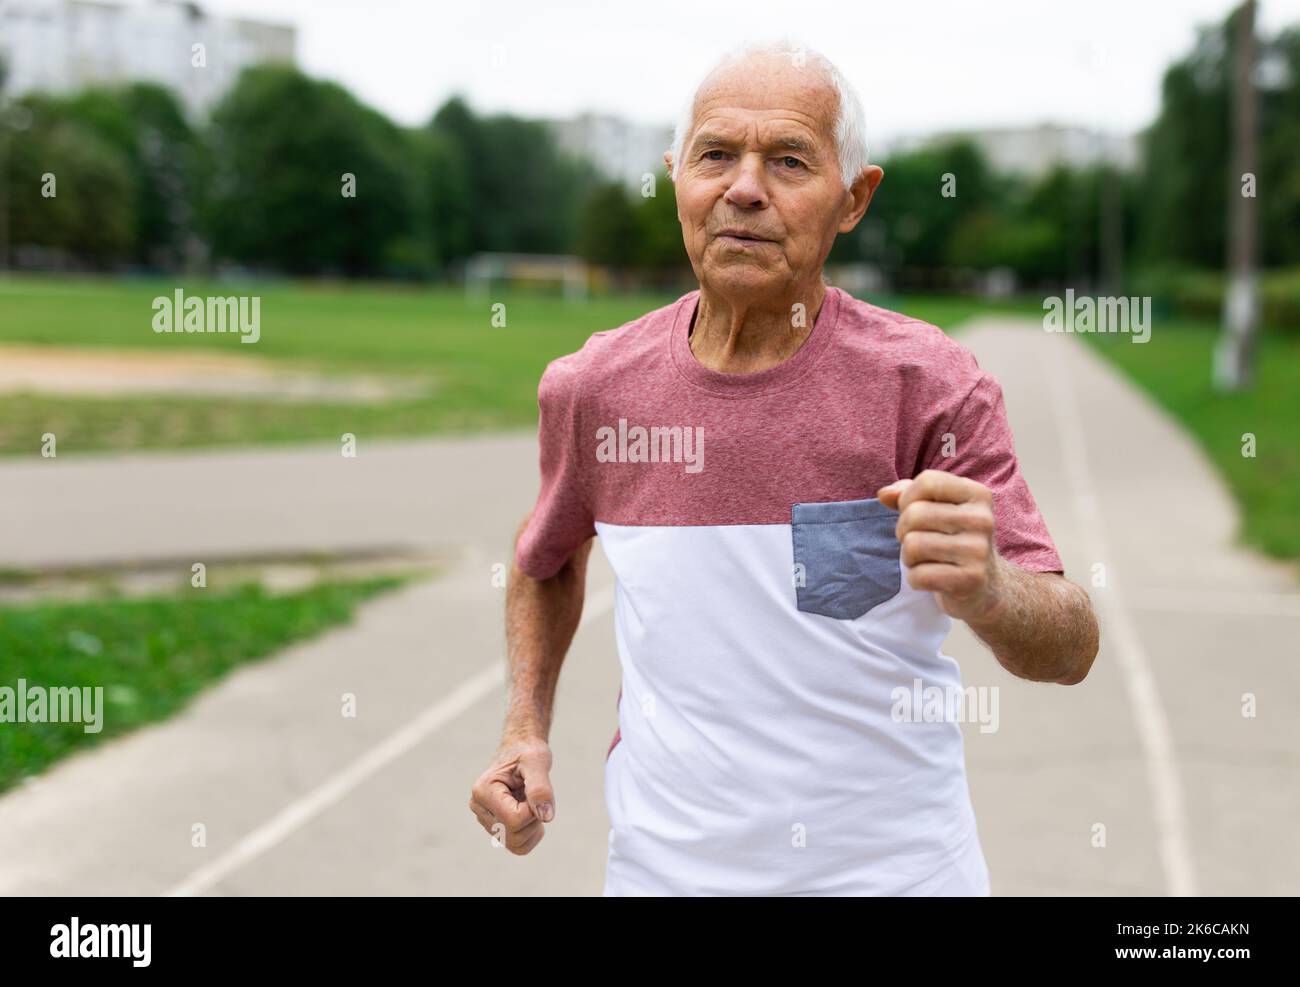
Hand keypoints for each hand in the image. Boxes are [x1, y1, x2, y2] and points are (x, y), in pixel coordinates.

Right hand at [468, 736, 554, 854]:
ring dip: (532, 826)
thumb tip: (546, 817)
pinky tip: (529, 811)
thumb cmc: (528, 753)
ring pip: (517, 844)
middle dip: (533, 819)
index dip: (533, 809)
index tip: (534, 788)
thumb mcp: (537, 762)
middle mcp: (479, 808)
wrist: (522, 750)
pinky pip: (519, 846)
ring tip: (529, 801)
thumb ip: (540, 788)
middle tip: (533, 795)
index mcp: (483, 791)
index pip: (514, 820)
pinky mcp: (495, 827)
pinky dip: (531, 833)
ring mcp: (486, 820)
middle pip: (515, 836)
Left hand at [877, 469, 1004, 621]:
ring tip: (926, 560)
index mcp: (977, 494)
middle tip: (918, 542)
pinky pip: (919, 575)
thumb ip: (909, 495)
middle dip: (904, 531)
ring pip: (912, 545)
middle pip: (914, 514)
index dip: (907, 498)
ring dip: (909, 557)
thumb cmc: (953, 540)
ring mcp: (978, 550)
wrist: (985, 586)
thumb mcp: (937, 509)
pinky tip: (932, 578)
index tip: (913, 513)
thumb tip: (884, 494)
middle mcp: (982, 519)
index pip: (927, 482)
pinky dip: (916, 579)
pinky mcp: (971, 579)